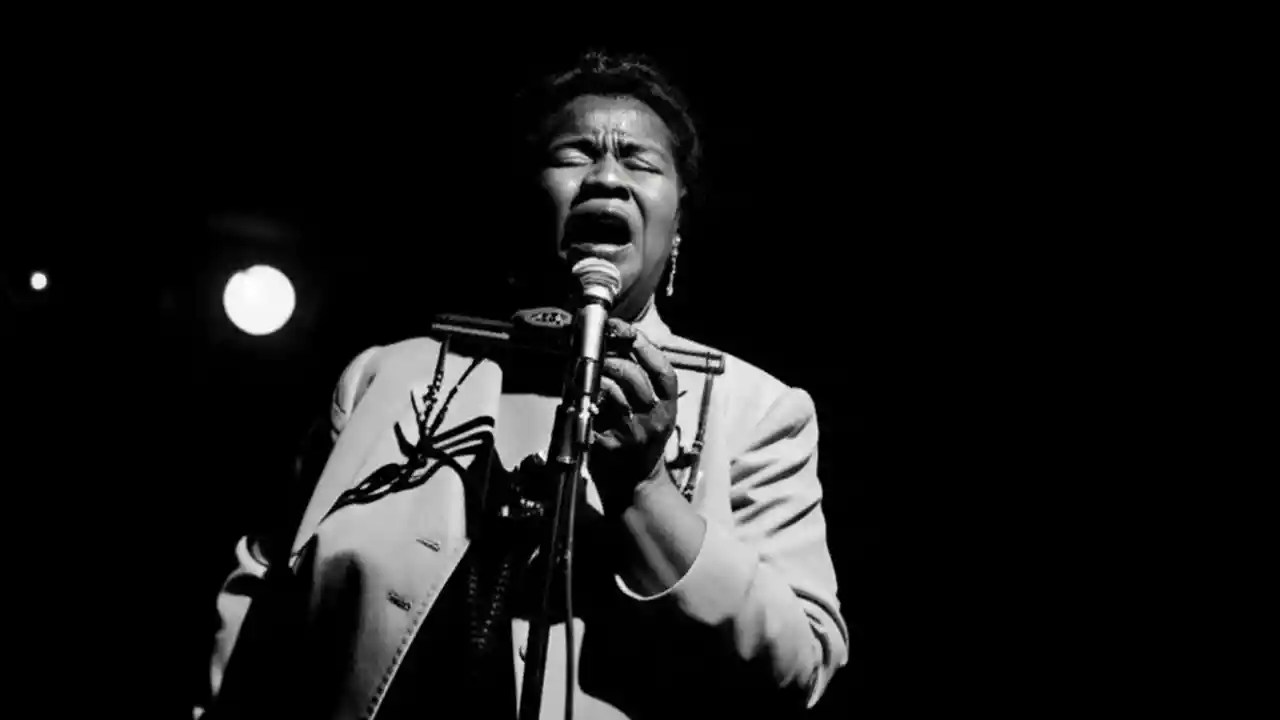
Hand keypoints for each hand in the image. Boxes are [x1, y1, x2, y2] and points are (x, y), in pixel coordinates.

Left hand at [591, 318, 678, 512]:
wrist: (636, 485)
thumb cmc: (641, 444)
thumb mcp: (653, 413)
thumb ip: (641, 385)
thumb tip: (615, 348)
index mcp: (668, 406)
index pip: (660, 366)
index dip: (641, 343)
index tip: (622, 329)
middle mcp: (655, 417)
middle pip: (633, 373)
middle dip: (611, 358)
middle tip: (598, 356)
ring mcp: (633, 431)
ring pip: (612, 389)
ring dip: (595, 378)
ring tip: (587, 378)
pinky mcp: (611, 444)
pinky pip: (593, 411)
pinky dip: (584, 400)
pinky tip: (580, 399)